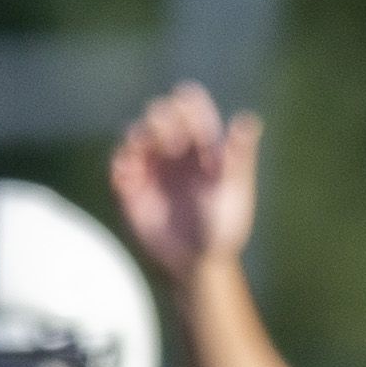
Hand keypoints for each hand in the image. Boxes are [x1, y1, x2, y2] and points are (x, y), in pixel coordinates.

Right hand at [109, 81, 261, 282]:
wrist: (197, 262)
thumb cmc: (223, 226)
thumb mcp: (233, 190)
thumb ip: (239, 155)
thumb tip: (249, 118)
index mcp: (203, 144)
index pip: (189, 104)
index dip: (185, 104)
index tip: (186, 123)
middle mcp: (176, 149)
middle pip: (158, 112)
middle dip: (160, 119)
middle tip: (169, 146)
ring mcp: (152, 165)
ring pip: (134, 132)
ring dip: (136, 136)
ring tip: (140, 151)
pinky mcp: (131, 185)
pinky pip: (116, 162)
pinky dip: (118, 161)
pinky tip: (126, 173)